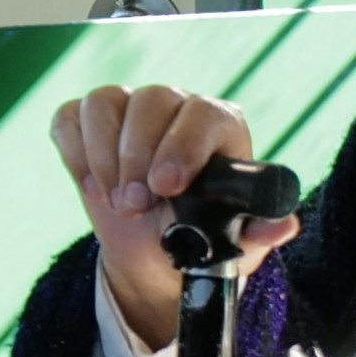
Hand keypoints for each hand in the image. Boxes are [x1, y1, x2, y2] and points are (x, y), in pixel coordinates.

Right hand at [48, 79, 296, 356]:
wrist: (155, 256)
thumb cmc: (204, 242)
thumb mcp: (238, 244)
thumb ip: (261, 231)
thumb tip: (284, 224)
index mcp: (220, 127)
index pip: (203, 114)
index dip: (182, 145)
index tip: (167, 186)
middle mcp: (176, 107)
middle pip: (150, 100)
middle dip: (136, 158)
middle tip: (134, 205)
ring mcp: (130, 110)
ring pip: (106, 102)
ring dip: (103, 158)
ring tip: (118, 202)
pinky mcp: (89, 123)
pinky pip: (71, 117)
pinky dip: (74, 152)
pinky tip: (94, 185)